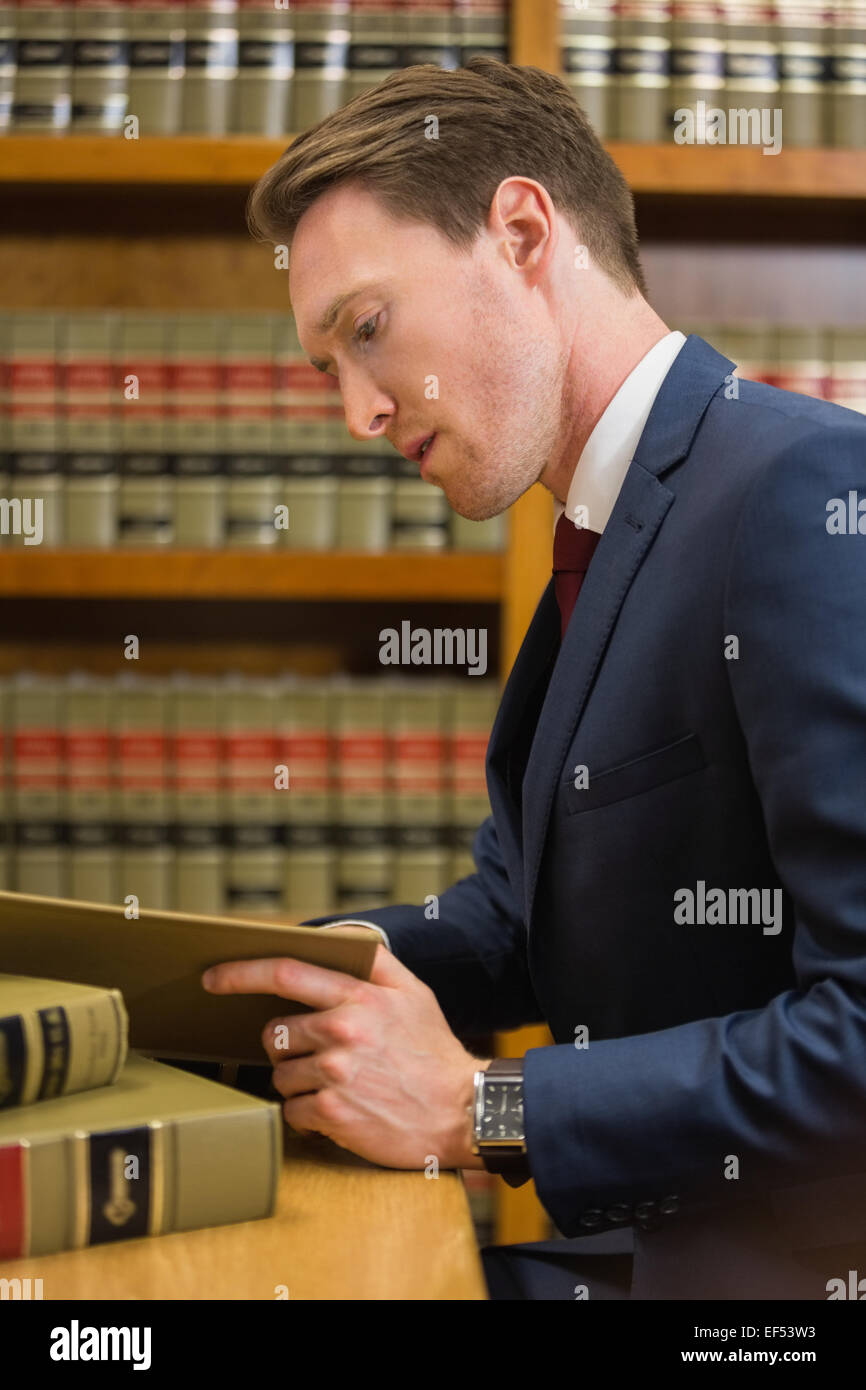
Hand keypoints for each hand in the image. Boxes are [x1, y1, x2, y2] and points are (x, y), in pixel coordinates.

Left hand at [202, 946, 490, 1170]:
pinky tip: (337, 1111)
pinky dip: (307, 1114)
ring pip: (280, 1075)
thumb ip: (375, 962)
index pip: (286, 973)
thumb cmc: (433, 1052)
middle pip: (275, 1033)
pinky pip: (290, 1110)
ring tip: (337, 1086)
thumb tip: (341, 938)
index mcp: (358, 998)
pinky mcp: (332, 1115)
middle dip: (289, 1045)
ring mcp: (335, 1075)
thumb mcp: (414, 993)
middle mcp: (342, 1032)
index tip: (213, 977)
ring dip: (299, 1082)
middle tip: (322, 1056)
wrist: (462, 1111)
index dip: (241, 973)